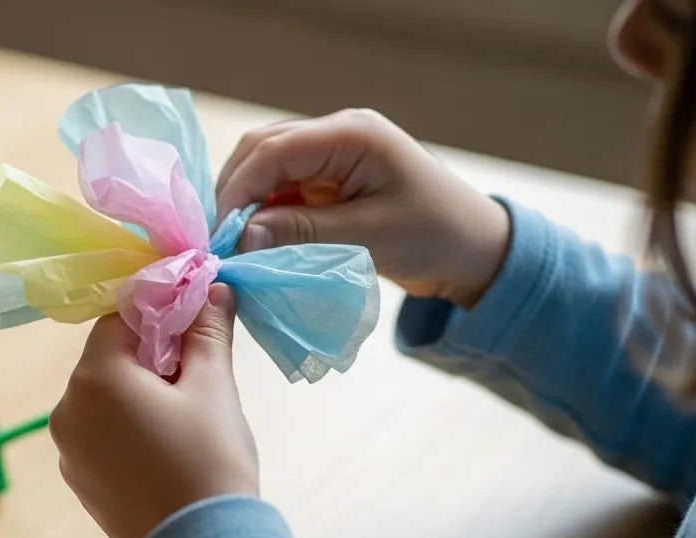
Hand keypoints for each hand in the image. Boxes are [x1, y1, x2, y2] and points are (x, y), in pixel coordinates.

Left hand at [51, 285, 258, 537]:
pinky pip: (101, 435)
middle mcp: (67, 409)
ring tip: (186, 418)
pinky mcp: (79, 481)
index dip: (159, 314)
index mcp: (94, 378)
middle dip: (151, 357)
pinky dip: (128, 429)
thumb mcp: (214, 387)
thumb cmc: (209, 462)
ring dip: (139, 394)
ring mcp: (68, 450)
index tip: (195, 323)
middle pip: (108, 359)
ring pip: (104, 399)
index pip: (119, 319)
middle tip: (198, 373)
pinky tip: (166, 450)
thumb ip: (208, 330)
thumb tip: (213, 288)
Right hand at [217, 109, 511, 308]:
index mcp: (351, 134)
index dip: (237, 191)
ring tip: (238, 245)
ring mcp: (332, 152)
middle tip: (222, 243)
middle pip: (261, 151)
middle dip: (235, 195)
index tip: (220, 237)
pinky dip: (265, 211)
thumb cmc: (436, 236)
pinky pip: (282, 186)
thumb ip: (302, 232)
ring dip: (247, 204)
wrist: (475, 248)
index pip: (272, 151)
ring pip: (266, 167)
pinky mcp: (330, 176)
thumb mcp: (368, 236)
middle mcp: (337, 132)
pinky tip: (259, 240)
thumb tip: (242, 238)